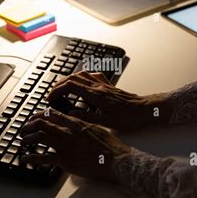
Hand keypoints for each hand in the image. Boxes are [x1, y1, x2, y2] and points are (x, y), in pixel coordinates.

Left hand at [19, 108, 129, 181]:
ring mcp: (65, 145)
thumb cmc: (109, 145)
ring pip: (40, 137)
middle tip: (25, 128)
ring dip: (28, 138)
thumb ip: (83, 123)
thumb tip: (75, 120)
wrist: (116, 159)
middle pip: (42, 123)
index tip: (34, 117)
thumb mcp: (96, 127)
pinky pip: (43, 158)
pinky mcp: (65, 160)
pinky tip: (25, 158)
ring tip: (23, 140)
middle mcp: (68, 132)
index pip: (53, 114)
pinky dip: (32, 158)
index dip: (40, 115)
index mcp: (76, 123)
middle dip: (30, 125)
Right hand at [48, 71, 170, 129]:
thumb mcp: (106, 122)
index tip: (50, 98)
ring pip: (82, 74)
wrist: (145, 109)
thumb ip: (86, 118)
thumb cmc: (129, 117)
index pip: (70, 86)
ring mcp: (104, 85)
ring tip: (62, 87)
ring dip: (69, 79)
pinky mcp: (109, 86)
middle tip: (52, 94)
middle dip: (59, 84)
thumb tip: (70, 115)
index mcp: (95, 95)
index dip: (57, 90)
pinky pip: (93, 76)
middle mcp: (98, 87)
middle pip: (73, 78)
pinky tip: (83, 82)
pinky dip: (83, 77)